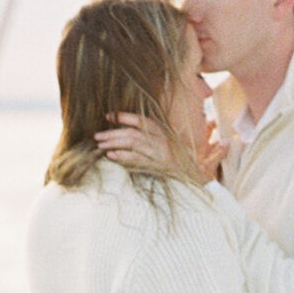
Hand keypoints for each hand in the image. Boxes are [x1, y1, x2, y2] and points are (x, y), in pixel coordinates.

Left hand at [96, 111, 222, 182]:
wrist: (196, 177)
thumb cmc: (181, 159)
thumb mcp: (169, 142)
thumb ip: (151, 134)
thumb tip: (153, 126)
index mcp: (163, 131)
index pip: (141, 120)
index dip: (123, 117)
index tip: (108, 116)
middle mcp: (161, 140)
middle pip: (132, 133)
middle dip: (112, 133)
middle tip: (97, 136)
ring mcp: (159, 153)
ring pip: (133, 143)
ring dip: (114, 143)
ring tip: (100, 145)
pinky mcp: (158, 166)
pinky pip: (137, 160)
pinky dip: (123, 157)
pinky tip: (111, 156)